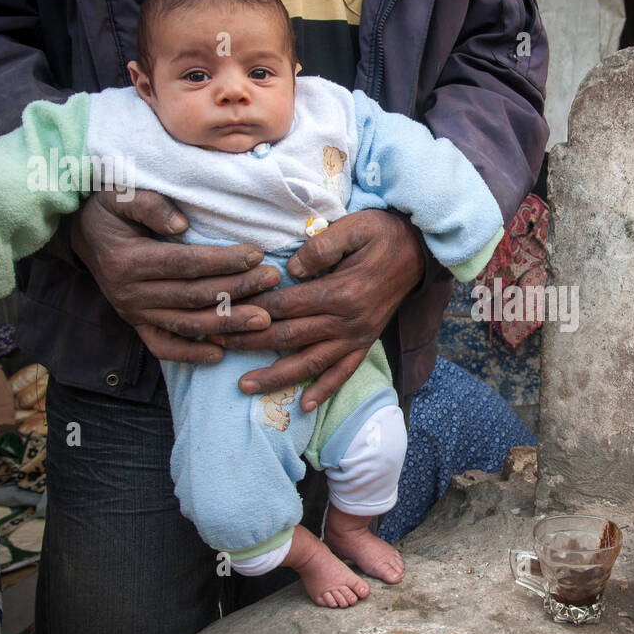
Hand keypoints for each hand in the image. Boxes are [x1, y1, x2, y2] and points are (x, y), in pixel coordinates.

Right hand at [70, 188, 282, 362]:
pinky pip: (163, 346)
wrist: (82, 234)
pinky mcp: (136, 325)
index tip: (256, 253)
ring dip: (227, 324)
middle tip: (272, 280)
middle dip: (237, 289)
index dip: (222, 260)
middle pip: (192, 295)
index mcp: (126, 260)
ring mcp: (132, 313)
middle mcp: (128, 293)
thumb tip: (181, 223)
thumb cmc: (108, 209)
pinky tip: (220, 354)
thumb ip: (148, 204)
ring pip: (186, 323)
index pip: (185, 263)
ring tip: (264, 320)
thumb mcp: (119, 194)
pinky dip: (190, 354)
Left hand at [212, 210, 422, 408]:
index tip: (223, 313)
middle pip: (289, 337)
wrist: (419, 251)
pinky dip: (324, 391)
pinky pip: (343, 373)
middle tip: (215, 347)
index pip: (285, 305)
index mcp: (340, 292)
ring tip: (244, 386)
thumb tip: (292, 270)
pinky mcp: (365, 343)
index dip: (252, 310)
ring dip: (276, 377)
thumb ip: (322, 247)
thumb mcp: (354, 227)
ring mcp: (357, 336)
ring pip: (310, 364)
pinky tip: (303, 406)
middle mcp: (347, 321)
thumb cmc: (382, 234)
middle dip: (249, 344)